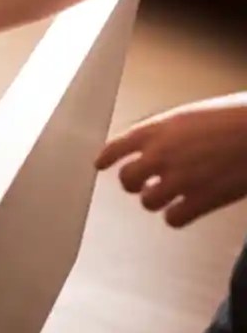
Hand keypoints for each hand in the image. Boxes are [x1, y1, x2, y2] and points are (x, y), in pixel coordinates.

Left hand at [96, 93, 246, 227]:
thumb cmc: (239, 116)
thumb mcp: (195, 114)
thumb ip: (171, 132)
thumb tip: (161, 146)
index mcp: (159, 128)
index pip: (118, 146)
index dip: (107, 157)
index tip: (100, 164)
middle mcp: (162, 153)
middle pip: (126, 179)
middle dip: (134, 183)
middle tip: (144, 184)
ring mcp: (179, 178)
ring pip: (147, 201)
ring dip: (156, 199)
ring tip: (171, 194)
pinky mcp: (200, 199)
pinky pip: (172, 218)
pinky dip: (177, 215)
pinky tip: (186, 209)